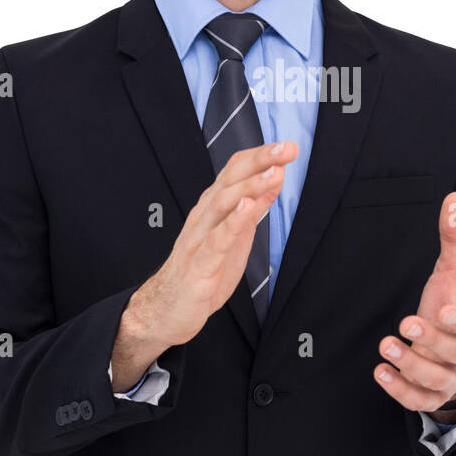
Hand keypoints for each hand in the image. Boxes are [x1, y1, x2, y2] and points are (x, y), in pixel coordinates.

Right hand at [128, 140, 297, 349]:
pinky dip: (232, 222)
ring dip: (250, 186)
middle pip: (229, 179)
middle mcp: (203, 216)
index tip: (288, 146)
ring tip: (275, 173)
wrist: (167, 309)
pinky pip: (215, 241)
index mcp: (212, 207)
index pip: (234, 170)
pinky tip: (248, 208)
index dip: (261, 156)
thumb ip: (254, 208)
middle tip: (287, 149)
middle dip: (260, 162)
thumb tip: (275, 178)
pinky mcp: (198, 266)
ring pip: (222, 203)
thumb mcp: (237, 235)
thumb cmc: (204, 270)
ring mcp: (198, 239)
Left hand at [374, 191, 455, 415]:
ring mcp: (451, 379)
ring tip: (386, 346)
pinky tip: (380, 372)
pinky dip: (400, 390)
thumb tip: (455, 198)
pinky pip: (419, 401)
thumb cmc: (450, 307)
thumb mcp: (453, 274)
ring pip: (437, 379)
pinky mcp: (432, 398)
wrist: (451, 355)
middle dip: (431, 341)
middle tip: (406, 324)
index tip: (444, 310)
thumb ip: (454, 239)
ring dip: (411, 364)